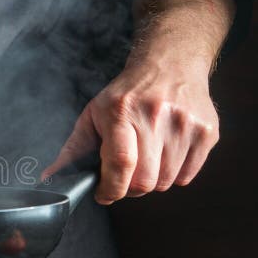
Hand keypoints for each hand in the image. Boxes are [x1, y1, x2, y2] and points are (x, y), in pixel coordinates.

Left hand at [42, 62, 218, 204]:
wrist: (170, 64)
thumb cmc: (125, 95)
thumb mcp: (93, 115)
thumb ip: (72, 151)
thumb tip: (50, 180)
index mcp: (122, 111)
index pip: (120, 163)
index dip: (110, 188)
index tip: (103, 194)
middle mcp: (156, 115)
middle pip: (144, 181)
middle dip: (128, 187)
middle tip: (124, 174)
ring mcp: (185, 123)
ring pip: (165, 182)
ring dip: (151, 180)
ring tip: (145, 157)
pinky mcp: (207, 131)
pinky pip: (186, 176)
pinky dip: (173, 174)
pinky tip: (165, 152)